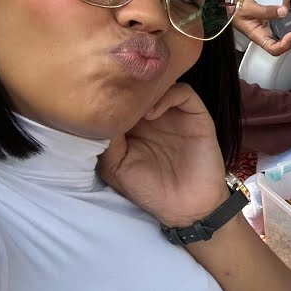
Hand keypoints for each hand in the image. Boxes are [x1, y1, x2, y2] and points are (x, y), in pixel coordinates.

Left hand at [98, 84, 229, 226]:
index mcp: (131, 125)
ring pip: (160, 83)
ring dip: (145, 90)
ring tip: (132, 106)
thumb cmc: (148, 189)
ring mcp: (174, 113)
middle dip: (126, 86)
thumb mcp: (114, 167)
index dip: (109, 94)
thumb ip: (105, 141)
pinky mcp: (195, 114)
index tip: (95, 99)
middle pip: (139, 85)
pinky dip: (167, 96)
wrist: (185, 207)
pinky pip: (183, 92)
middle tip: (113, 94)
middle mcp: (153, 115)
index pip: (119, 97)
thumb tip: (95, 114)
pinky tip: (152, 114)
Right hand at [231, 0, 290, 55]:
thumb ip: (267, 11)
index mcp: (261, 38)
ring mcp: (273, 28)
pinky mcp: (275, 20)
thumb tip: (283, 12)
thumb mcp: (249, 10)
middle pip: (289, 42)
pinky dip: (287, 4)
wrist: (230, 7)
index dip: (285, 45)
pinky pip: (285, 15)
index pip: (275, 48)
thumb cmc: (235, 12)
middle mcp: (269, 35)